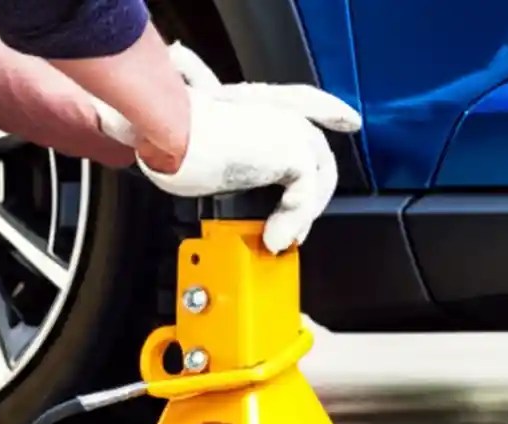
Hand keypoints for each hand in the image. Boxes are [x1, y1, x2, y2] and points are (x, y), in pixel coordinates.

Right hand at [93, 45, 360, 253]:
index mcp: (250, 102)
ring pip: (316, 174)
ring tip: (282, 238)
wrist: (158, 129)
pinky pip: (304, 195)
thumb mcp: (194, 140)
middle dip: (312, 193)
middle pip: (314, 148)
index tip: (349, 121)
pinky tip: (275, 238)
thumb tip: (220, 163)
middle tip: (296, 227)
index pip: (303, 101)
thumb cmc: (159, 130)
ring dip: (302, 212)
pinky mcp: (289, 148)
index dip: (329, 109)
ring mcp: (284, 125)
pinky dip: (293, 221)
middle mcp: (272, 108)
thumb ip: (217, 147)